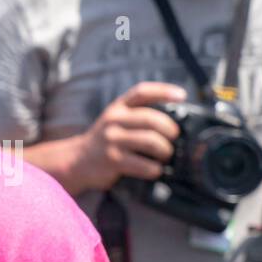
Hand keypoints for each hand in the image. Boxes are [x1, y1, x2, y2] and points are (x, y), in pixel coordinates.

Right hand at [70, 82, 185, 192]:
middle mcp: (114, 120)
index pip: (141, 92)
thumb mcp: (116, 120)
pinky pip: (145, 165)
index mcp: (118, 107)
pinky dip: (156, 169)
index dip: (163, 91)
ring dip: (165, 151)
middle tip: (174, 139)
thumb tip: (177, 123)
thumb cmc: (107, 140)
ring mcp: (112, 140)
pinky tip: (153, 169)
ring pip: (152, 141)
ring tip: (164, 156)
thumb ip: (138, 115)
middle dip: (170, 130)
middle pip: (152, 119)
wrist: (79, 159)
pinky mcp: (113, 160)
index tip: (182, 95)